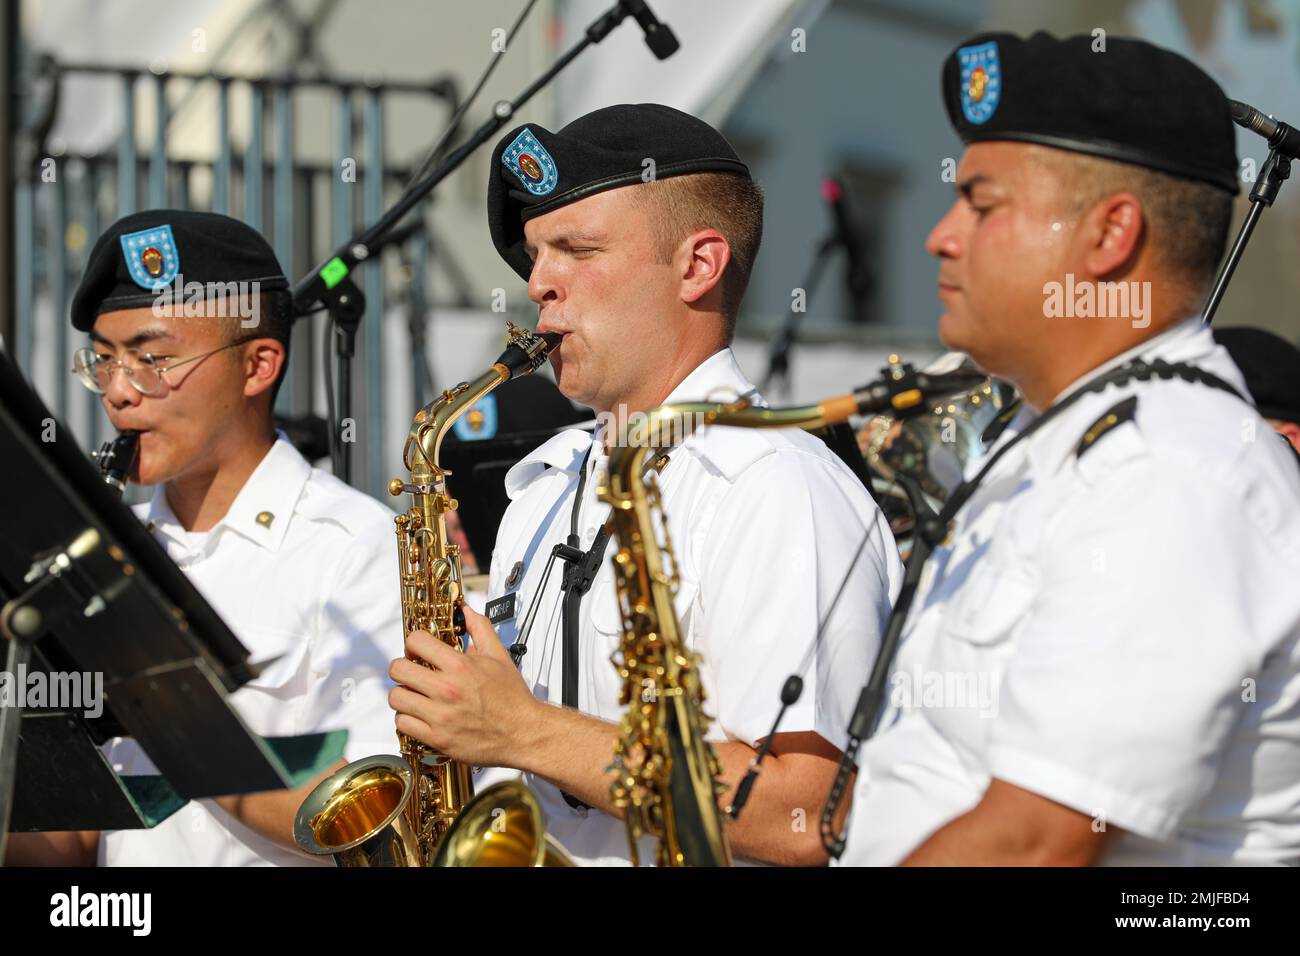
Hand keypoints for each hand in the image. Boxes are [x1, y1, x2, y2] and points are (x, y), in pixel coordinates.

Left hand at [389, 604, 539, 768]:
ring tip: (415, 695)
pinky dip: (407, 718)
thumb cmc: (511, 697)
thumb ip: (480, 628)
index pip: (415, 641)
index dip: (413, 644)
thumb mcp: (499, 656)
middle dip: (403, 668)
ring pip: (396, 698)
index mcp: (460, 666)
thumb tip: (467, 611)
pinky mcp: (437, 738)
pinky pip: (403, 723)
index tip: (417, 651)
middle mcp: (446, 690)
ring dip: (403, 694)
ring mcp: (440, 716)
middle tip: (412, 672)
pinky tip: (420, 715)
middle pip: (397, 670)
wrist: (523, 732)